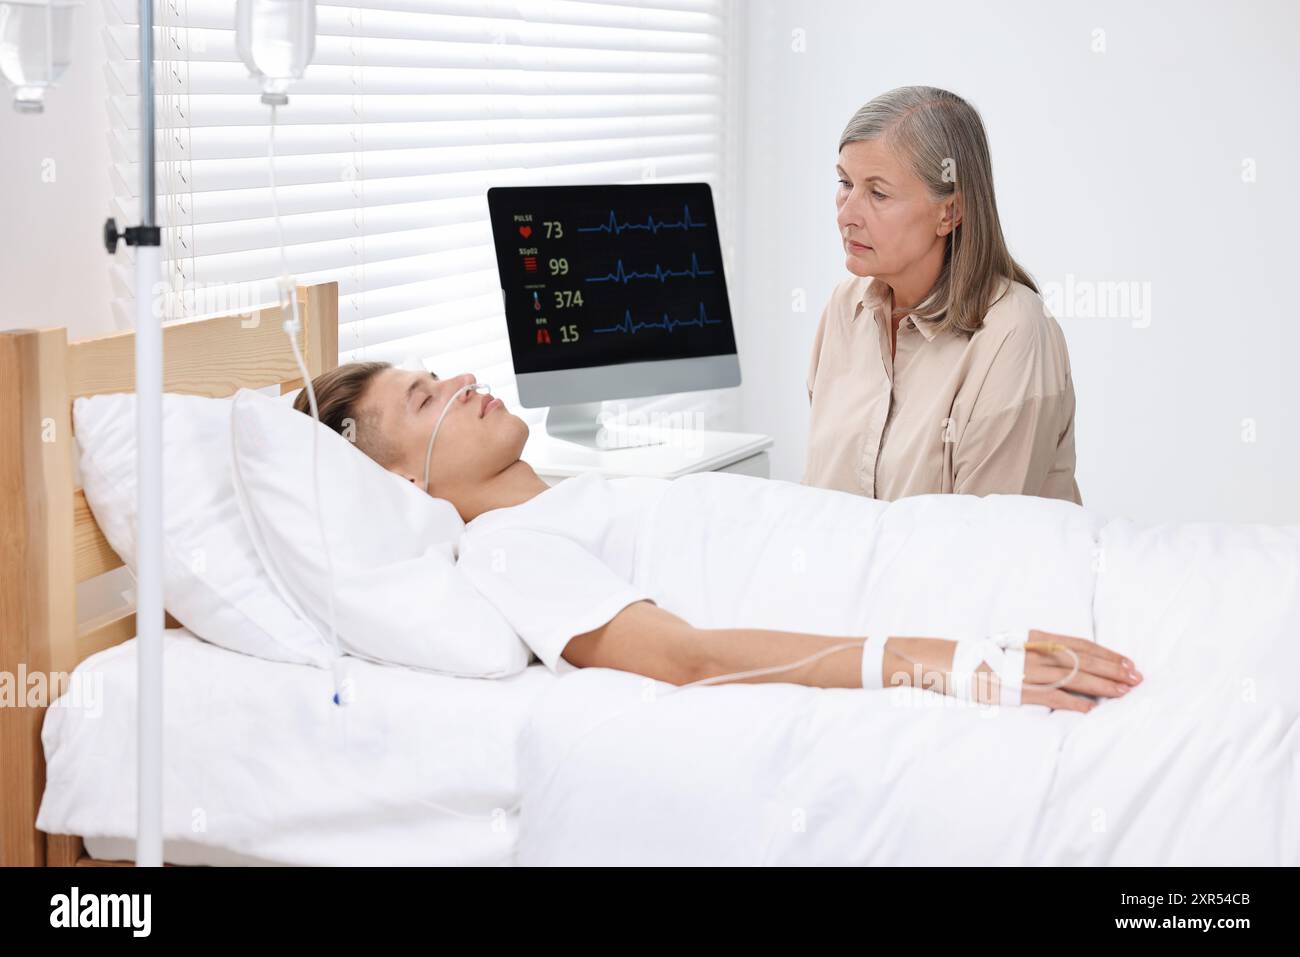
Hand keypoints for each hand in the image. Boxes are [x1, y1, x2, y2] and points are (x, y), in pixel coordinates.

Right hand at [992, 630, 1142, 712]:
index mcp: (1037, 639)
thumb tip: (1067, 656)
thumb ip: (1040, 648)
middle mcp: (1038, 653)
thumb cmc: (985, 655)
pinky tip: (1092, 709)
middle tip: (1136, 678)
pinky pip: (1055, 698)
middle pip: (1084, 660)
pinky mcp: (1022, 690)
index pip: (1081, 645)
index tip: (1127, 662)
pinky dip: (1076, 703)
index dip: (1107, 653)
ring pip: (1075, 678)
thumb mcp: (1015, 642)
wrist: (956, 663)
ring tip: (1124, 692)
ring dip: (1103, 685)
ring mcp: (1030, 672)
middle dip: (1113, 669)